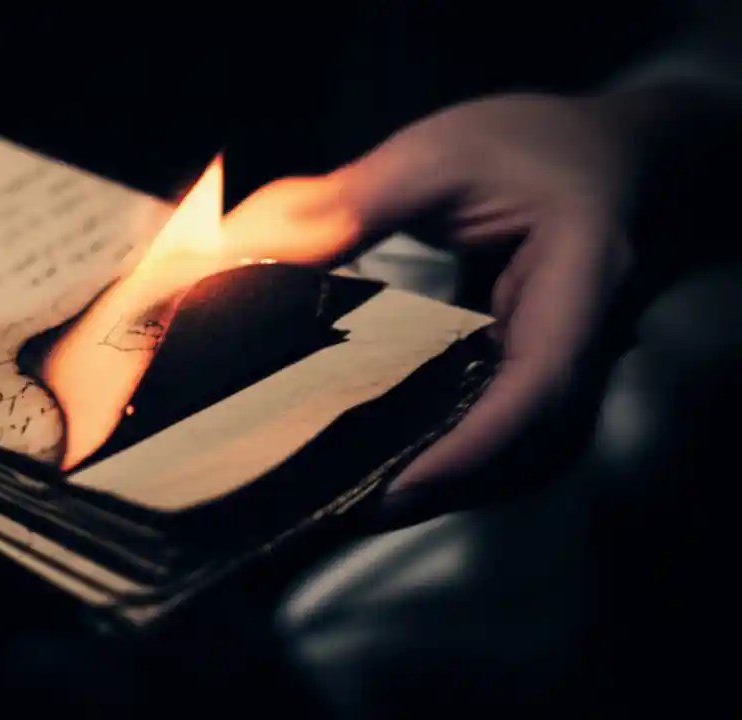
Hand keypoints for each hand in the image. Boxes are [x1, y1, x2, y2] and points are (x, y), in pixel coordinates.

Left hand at [225, 93, 638, 497]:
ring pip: (519, 454)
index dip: (471, 446)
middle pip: (530, 447)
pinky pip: (499, 432)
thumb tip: (237, 246)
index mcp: (580, 282)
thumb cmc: (538, 146)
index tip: (396, 486)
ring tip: (354, 498)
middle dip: (444, 485)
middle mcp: (584, 345)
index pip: (538, 384)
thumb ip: (348, 202)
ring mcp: (566, 371)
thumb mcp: (440, 155)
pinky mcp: (534, 378)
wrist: (613, 156)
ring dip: (445, 481)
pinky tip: (385, 457)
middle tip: (345, 508)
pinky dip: (446, 454)